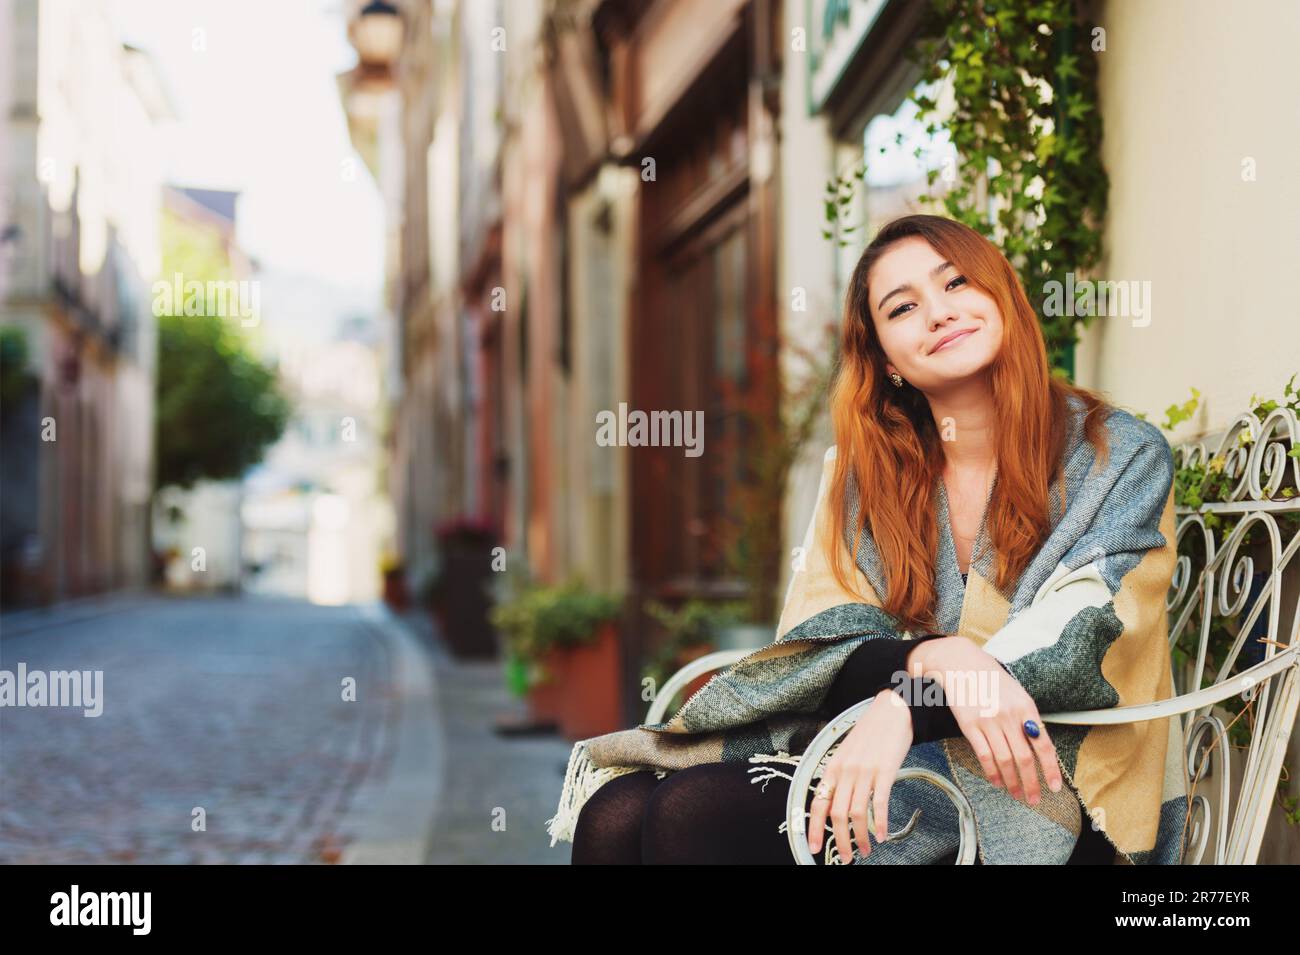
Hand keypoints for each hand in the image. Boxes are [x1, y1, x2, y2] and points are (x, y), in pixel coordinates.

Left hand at [806, 687, 912, 862]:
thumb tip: (836, 803)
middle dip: (840, 841)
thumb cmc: (870, 733)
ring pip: (857, 813)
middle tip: (846, 858)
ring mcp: (865, 772)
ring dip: (860, 837)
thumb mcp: (848, 753)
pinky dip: (880, 823)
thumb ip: (841, 777)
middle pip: (836, 814)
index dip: (814, 828)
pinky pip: (879, 803)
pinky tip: (882, 836)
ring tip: (865, 851)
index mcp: (833, 768)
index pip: (817, 803)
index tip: (814, 848)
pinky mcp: (885, 771)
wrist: (891, 711)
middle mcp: (845, 771)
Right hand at [911, 636, 1063, 805]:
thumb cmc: (992, 680)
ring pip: (1005, 760)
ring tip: (1016, 794)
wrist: (962, 664)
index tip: (1055, 788)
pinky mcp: (969, 725)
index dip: (1051, 770)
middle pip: (1025, 758)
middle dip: (1031, 783)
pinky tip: (996, 781)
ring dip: (1012, 782)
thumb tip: (1040, 748)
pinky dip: (992, 772)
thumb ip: (1029, 719)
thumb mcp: (1018, 694)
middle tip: (1034, 800)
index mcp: (1026, 708)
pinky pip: (984, 755)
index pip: (1044, 745)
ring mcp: (988, 721)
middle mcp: (1009, 716)